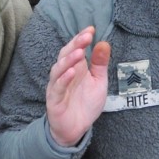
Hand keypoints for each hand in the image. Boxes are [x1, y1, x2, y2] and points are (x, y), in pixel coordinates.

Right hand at [45, 26, 110, 147]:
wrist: (75, 129)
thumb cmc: (85, 103)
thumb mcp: (98, 82)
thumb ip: (99, 64)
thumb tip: (104, 43)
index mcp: (75, 68)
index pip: (75, 49)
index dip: (81, 39)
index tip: (91, 29)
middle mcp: (64, 74)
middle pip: (65, 55)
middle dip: (75, 45)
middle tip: (86, 37)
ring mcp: (57, 86)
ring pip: (59, 70)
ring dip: (68, 60)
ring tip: (79, 53)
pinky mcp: (54, 100)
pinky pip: (57, 87)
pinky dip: (64, 79)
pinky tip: (72, 72)